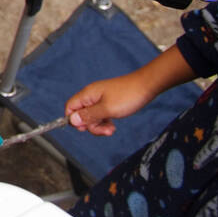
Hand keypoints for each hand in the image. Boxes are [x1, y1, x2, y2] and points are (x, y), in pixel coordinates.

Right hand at [65, 45, 196, 135]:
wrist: (146, 86)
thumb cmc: (128, 95)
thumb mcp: (107, 109)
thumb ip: (88, 116)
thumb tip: (72, 120)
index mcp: (87, 95)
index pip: (70, 107)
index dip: (74, 120)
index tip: (85, 129)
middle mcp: (91, 96)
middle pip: (81, 114)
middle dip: (91, 126)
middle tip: (104, 130)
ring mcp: (100, 99)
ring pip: (92, 116)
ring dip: (99, 125)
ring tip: (111, 129)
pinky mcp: (108, 102)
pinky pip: (100, 114)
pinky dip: (105, 121)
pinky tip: (113, 125)